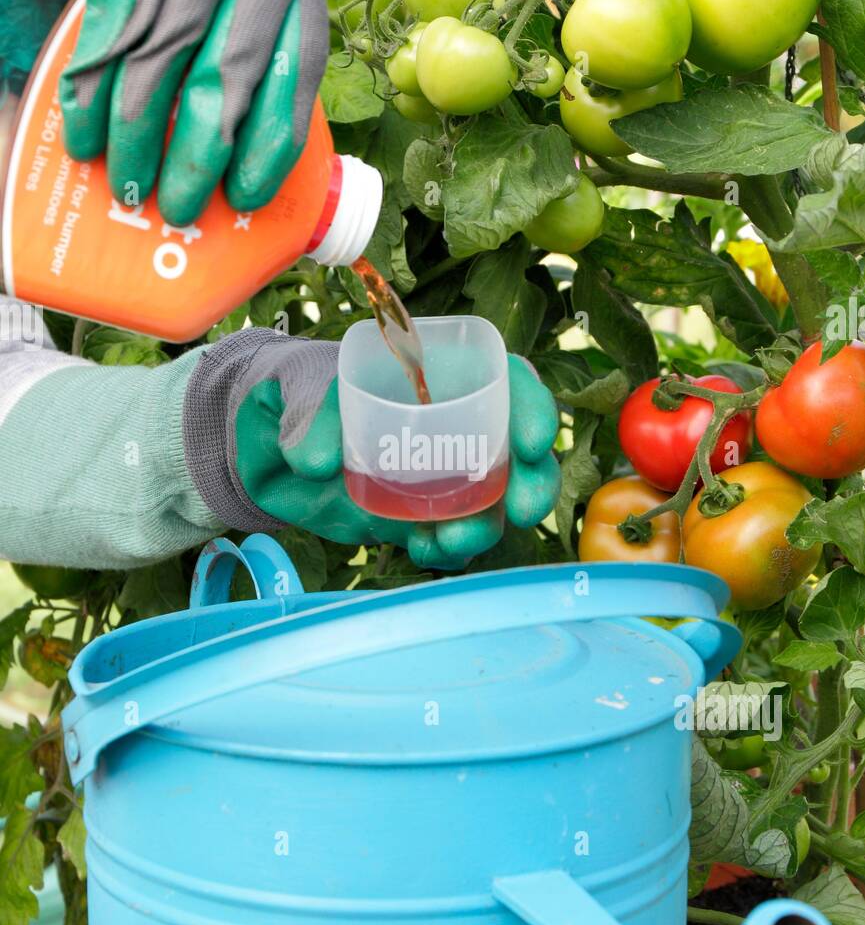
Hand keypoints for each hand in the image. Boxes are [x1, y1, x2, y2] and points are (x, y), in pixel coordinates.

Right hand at [27, 0, 329, 225]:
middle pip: (235, 74)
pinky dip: (95, 85)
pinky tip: (84, 130)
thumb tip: (222, 119)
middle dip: (204, 152)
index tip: (251, 193)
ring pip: (168, 58)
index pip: (301, 60)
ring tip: (126, 183)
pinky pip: (116, 26)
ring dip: (141, 132)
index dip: (276, 136)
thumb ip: (235, 6)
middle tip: (179, 207)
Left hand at [184, 332, 561, 570]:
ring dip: (486, 524)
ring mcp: (444, 474)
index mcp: (439, 375)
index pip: (506, 381)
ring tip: (451, 540)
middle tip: (525, 508)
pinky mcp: (424, 516)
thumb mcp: (298, 392)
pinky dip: (448, 548)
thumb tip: (316, 459)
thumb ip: (311, 415)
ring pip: (494, 502)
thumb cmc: (296, 397)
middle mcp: (455, 424)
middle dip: (534, 480)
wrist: (269, 450)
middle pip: (519, 448)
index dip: (531, 405)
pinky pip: (454, 536)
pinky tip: (424, 549)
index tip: (533, 440)